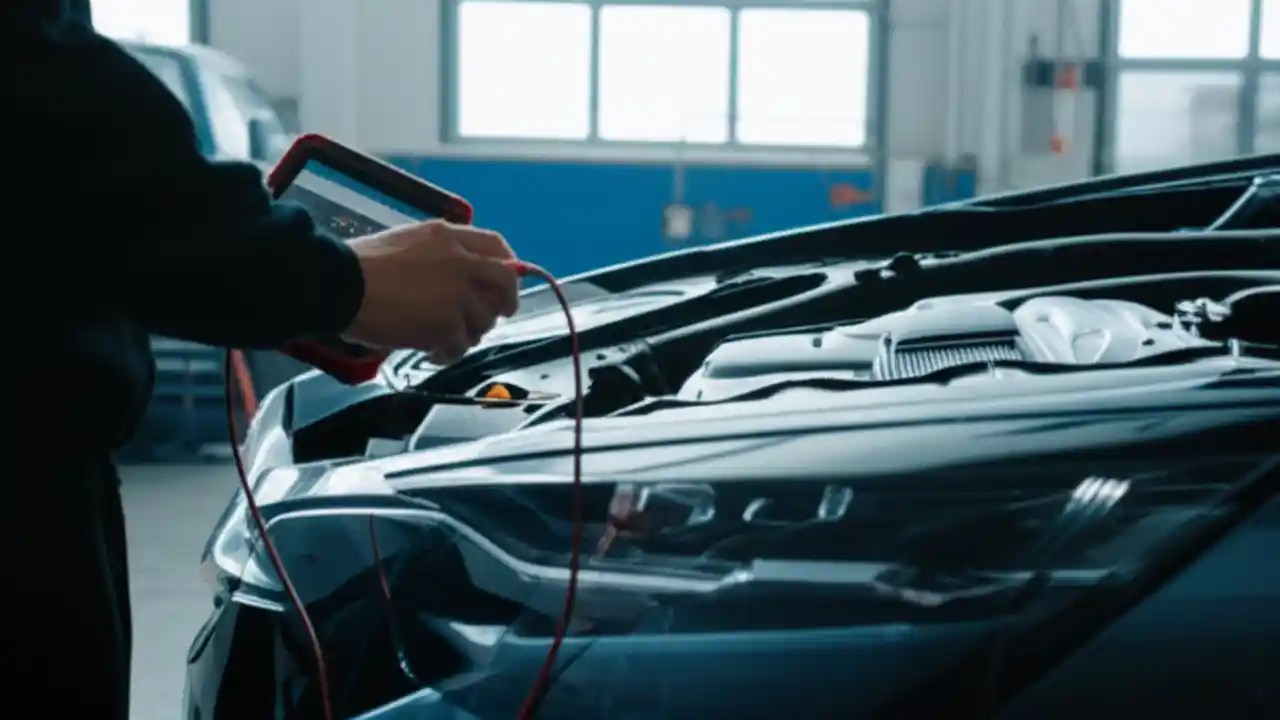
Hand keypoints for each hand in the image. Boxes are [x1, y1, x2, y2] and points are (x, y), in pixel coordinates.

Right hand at [342, 220, 519, 363]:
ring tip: (443, 338)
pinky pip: (460, 347)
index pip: (496, 246)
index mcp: (447, 236)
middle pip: (505, 284)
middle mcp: (459, 262)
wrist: (336, 284)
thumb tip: (460, 277)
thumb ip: (439, 255)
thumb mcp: (406, 242)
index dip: (508, 266)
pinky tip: (430, 351)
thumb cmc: (358, 266)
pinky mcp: (445, 325)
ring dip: (467, 334)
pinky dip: (447, 354)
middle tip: (493, 316)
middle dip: (504, 303)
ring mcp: (455, 294)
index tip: (505, 282)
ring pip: (483, 321)